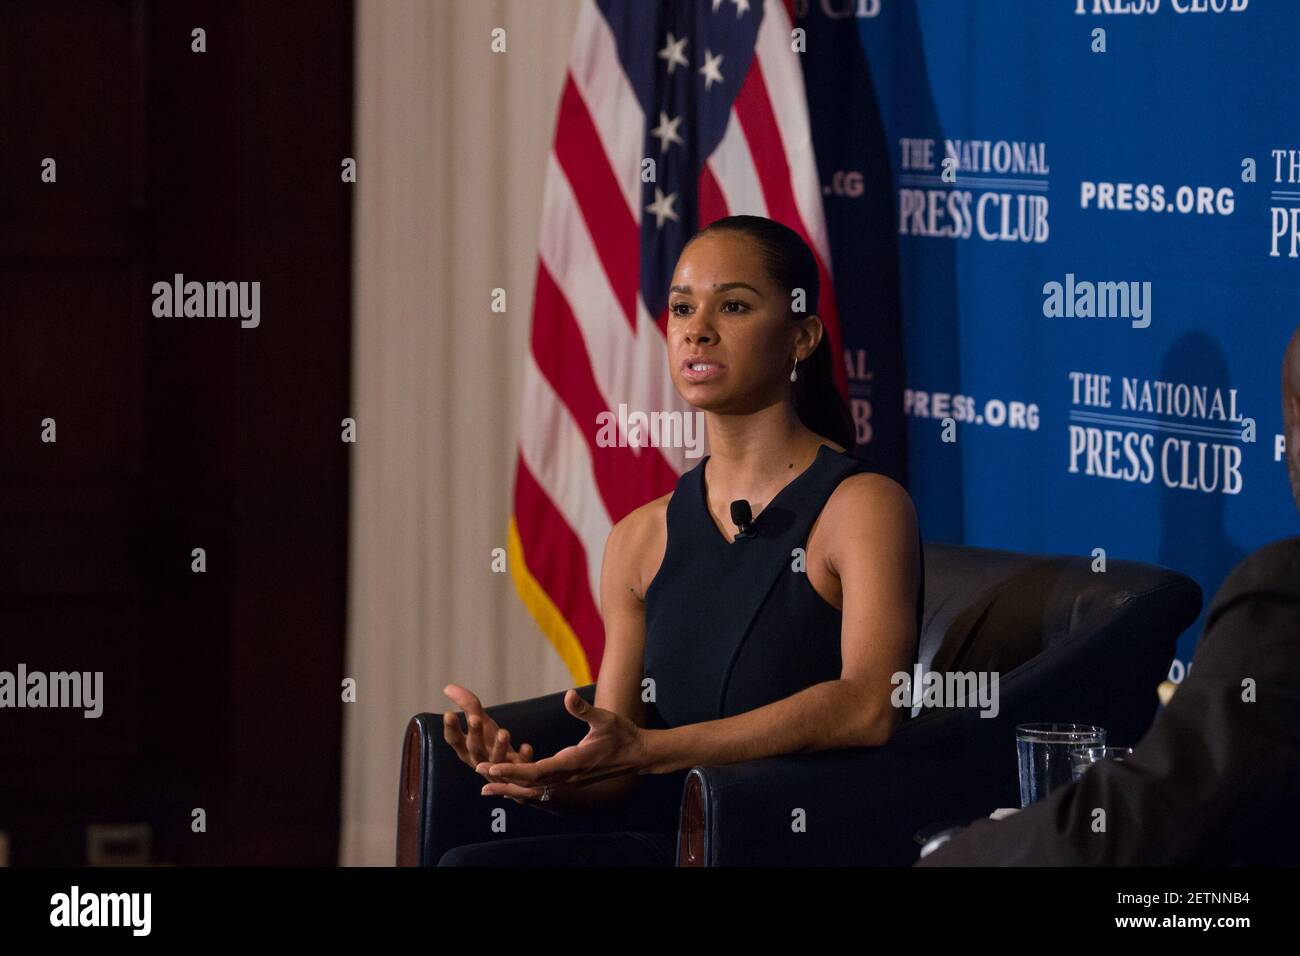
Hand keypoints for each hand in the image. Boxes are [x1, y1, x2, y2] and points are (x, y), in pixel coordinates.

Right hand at [442, 684, 536, 804]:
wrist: (512, 774)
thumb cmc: (490, 745)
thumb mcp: (479, 724)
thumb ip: (467, 706)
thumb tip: (448, 687)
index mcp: (467, 750)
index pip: (455, 741)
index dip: (451, 729)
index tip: (448, 714)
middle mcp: (481, 761)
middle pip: (475, 749)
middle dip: (475, 735)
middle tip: (475, 718)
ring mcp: (499, 769)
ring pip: (497, 760)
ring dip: (499, 747)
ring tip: (503, 732)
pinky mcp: (518, 773)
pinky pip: (521, 767)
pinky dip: (524, 757)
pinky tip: (526, 746)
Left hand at [480, 689, 648, 793]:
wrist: (639, 756)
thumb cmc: (623, 735)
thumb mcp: (605, 719)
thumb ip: (585, 709)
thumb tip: (568, 695)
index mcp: (572, 763)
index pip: (536, 770)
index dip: (512, 769)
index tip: (492, 766)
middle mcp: (567, 776)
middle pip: (530, 784)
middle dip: (504, 779)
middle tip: (479, 772)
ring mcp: (569, 780)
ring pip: (535, 788)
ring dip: (511, 786)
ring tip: (486, 786)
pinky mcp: (570, 779)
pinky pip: (543, 787)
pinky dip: (525, 786)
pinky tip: (512, 784)